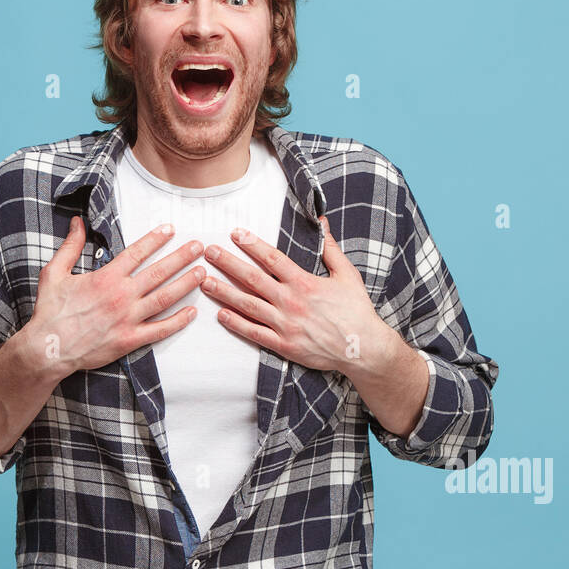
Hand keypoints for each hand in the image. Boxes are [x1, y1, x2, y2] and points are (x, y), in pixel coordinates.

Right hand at [25, 216, 206, 378]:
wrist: (48, 348)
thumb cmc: (50, 311)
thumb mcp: (54, 273)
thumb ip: (70, 246)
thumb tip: (78, 222)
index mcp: (106, 278)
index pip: (137, 252)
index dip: (155, 239)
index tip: (171, 229)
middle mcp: (121, 296)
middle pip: (159, 272)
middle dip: (181, 257)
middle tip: (199, 247)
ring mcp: (128, 319)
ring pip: (165, 298)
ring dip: (186, 284)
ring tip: (202, 272)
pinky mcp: (130, 340)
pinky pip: (160, 330)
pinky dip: (178, 321)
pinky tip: (192, 312)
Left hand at [199, 216, 386, 374]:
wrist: (363, 348)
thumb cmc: (356, 310)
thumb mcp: (347, 274)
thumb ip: (330, 248)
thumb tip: (322, 220)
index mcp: (304, 283)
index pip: (272, 259)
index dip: (252, 244)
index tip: (235, 233)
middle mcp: (291, 302)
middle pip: (252, 279)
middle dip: (228, 263)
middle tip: (208, 252)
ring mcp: (285, 325)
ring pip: (248, 305)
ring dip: (224, 292)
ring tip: (205, 282)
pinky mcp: (284, 345)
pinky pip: (255, 333)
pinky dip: (237, 324)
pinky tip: (221, 315)